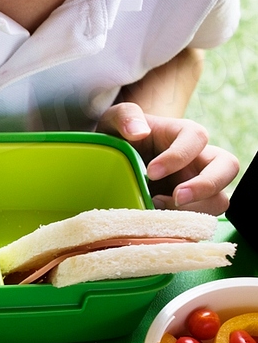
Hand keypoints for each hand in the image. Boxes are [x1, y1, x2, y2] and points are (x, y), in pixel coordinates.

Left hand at [98, 103, 238, 213]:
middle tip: (176, 197)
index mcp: (184, 135)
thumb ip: (126, 117)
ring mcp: (198, 186)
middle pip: (228, 167)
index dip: (178, 156)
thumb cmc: (121, 137)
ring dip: (195, 210)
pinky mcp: (188, 208)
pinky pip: (199, 220)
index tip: (151, 172)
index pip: (197, 138)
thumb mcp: (115, 119)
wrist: (116, 161)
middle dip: (206, 185)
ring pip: (220, 199)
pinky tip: (158, 223)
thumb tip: (138, 131)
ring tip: (159, 210)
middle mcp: (199, 160)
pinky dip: (183, 225)